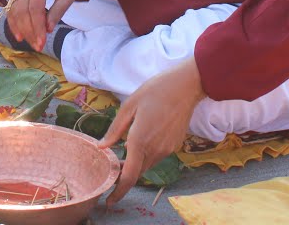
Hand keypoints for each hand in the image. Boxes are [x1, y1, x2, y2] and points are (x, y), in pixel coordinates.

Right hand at [7, 0, 81, 50]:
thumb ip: (58, 11)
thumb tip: (47, 30)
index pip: (35, 8)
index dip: (37, 27)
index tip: (42, 43)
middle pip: (22, 10)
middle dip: (28, 31)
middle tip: (37, 46)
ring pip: (14, 10)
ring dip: (20, 29)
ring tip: (29, 42)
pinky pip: (12, 7)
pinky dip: (14, 22)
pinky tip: (19, 34)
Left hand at [98, 57, 204, 205]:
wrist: (186, 86)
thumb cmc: (155, 91)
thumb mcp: (129, 106)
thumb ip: (115, 130)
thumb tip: (102, 147)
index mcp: (140, 140)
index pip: (129, 176)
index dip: (118, 191)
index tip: (109, 201)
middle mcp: (155, 149)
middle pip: (137, 173)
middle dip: (124, 177)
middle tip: (111, 170)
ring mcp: (167, 149)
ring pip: (147, 165)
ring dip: (135, 165)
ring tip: (122, 155)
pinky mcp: (174, 146)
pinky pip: (157, 157)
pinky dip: (146, 156)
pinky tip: (140, 143)